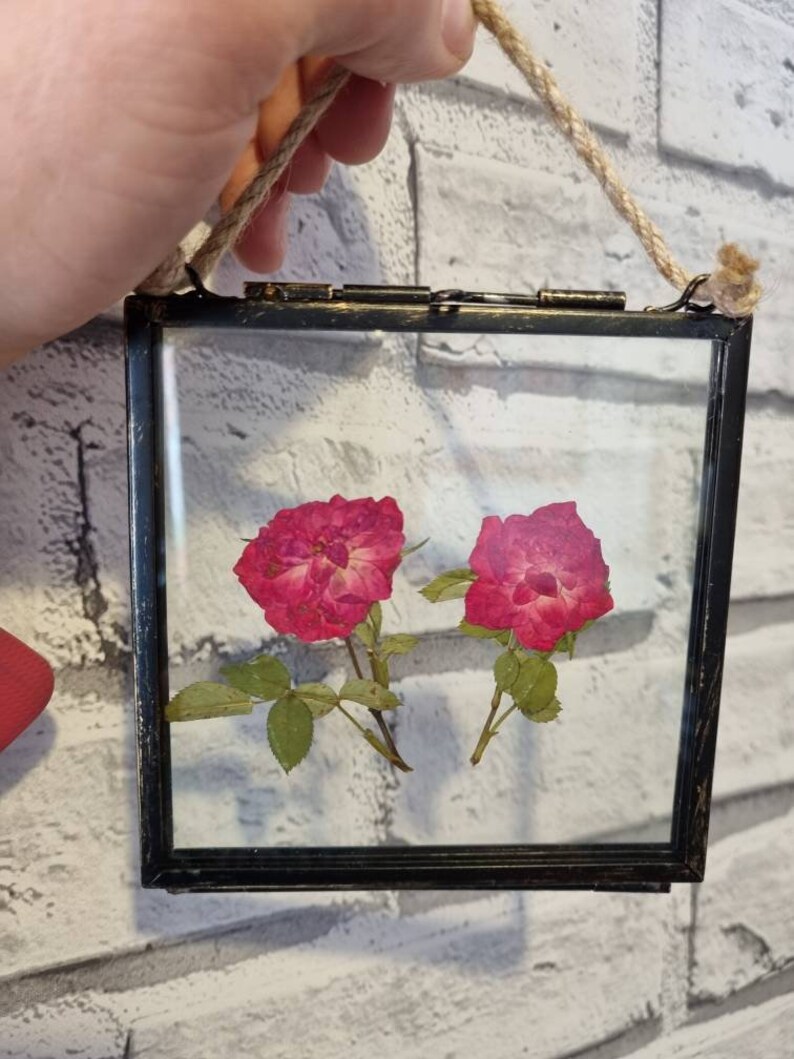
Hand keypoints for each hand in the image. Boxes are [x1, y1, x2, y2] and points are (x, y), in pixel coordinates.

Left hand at [1, 0, 475, 362]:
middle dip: (341, 64)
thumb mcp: (206, 22)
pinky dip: (249, 158)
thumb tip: (434, 17)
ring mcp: (123, 34)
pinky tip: (248, 212)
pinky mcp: (107, 89)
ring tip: (286, 193)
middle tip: (347, 135)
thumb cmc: (22, 160)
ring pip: (257, 49)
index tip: (407, 55)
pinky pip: (212, 101)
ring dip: (299, 128)